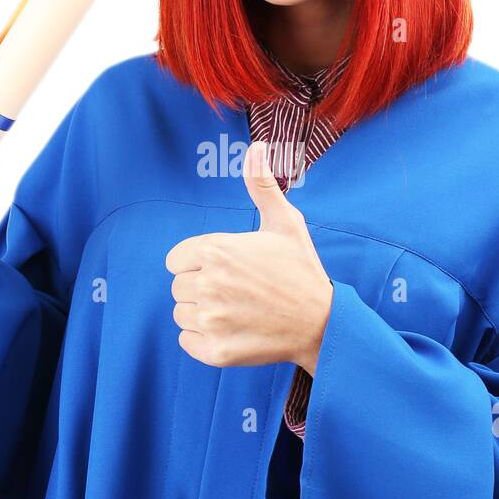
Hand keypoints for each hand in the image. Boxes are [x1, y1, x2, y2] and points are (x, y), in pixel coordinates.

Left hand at [165, 141, 332, 373]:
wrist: (323, 323)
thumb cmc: (302, 271)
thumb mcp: (285, 224)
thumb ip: (261, 186)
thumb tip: (255, 147)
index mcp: (216, 250)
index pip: (176, 259)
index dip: (199, 263)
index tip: (228, 269)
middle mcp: (208, 284)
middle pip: (178, 286)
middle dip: (201, 288)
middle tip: (238, 292)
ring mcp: (210, 320)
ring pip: (181, 314)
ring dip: (202, 313)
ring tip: (237, 311)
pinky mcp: (214, 351)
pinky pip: (187, 341)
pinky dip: (204, 339)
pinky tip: (233, 330)